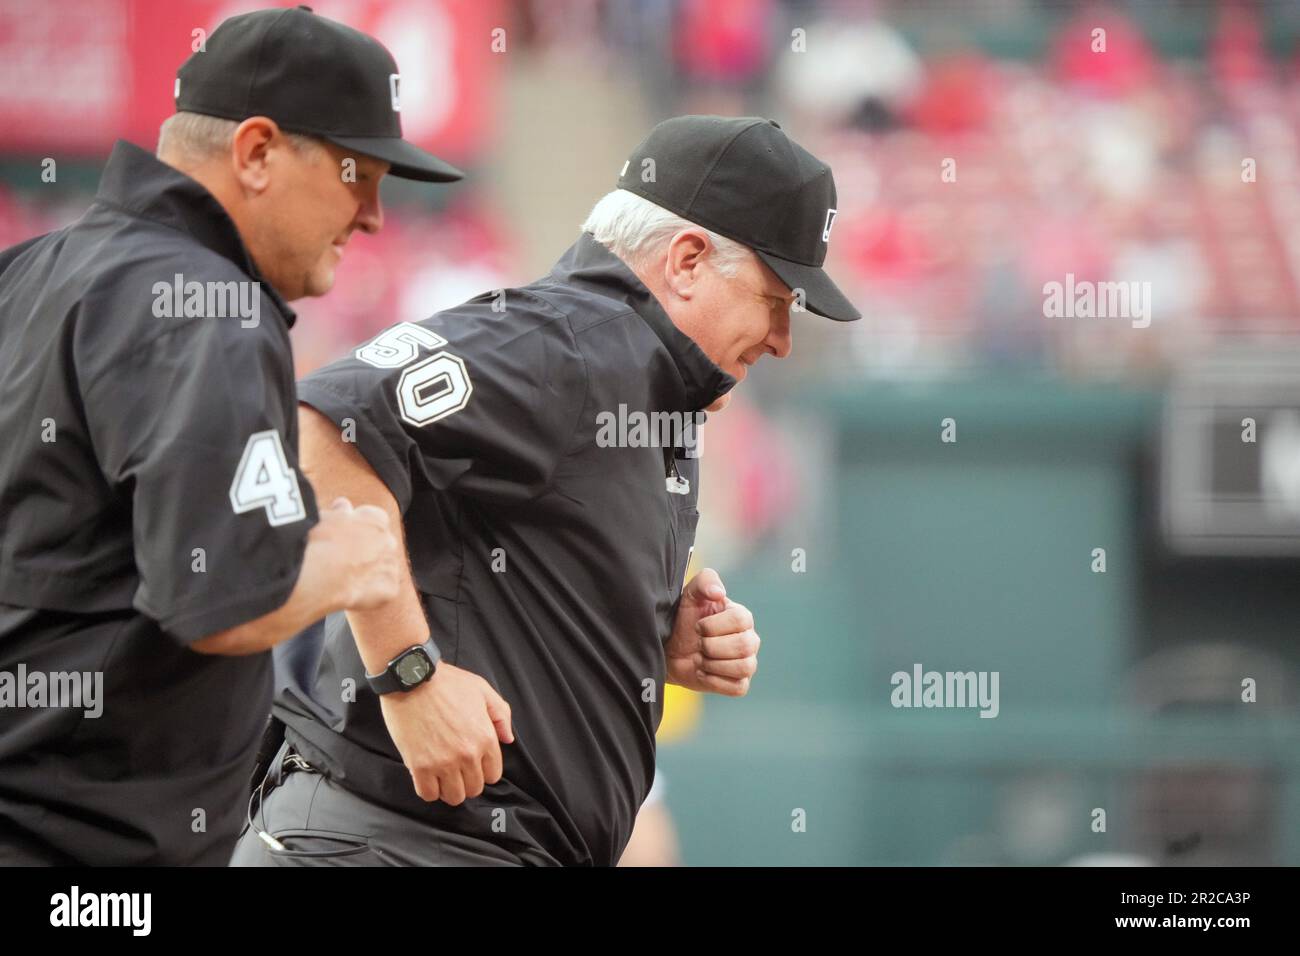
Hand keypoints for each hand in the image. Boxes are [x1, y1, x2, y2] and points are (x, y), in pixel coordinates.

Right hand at [312, 496, 400, 609]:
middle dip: (365, 551)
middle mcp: (389, 540)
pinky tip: (351, 595)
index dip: (356, 528)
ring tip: (342, 580)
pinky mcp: (390, 590)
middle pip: (380, 545)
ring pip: (382, 569)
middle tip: (341, 561)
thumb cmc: (315, 544)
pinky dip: (371, 595)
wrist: (316, 575)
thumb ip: (339, 513)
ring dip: (368, 573)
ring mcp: (391, 566)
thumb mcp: (323, 519)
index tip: (341, 537)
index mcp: (376, 519)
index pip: (373, 520)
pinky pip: (383, 592)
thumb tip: (343, 505)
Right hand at [379, 662, 514, 804]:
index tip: (472, 763)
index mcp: (485, 738)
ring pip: (453, 797)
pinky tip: (426, 776)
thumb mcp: (482, 690)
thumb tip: (507, 738)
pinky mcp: (419, 766)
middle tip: (455, 769)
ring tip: (441, 774)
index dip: (483, 770)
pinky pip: (428, 794)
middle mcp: (467, 755)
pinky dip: (428, 789)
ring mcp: (443, 763)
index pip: (493, 775)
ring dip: (448, 788)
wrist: (412, 678)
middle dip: (466, 781)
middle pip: (474, 789)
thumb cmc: (446, 682)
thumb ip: (501, 715)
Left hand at [664, 568, 759, 695]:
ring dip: (713, 664)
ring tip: (700, 658)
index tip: (697, 626)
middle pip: (744, 646)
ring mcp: (747, 663)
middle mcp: (750, 639)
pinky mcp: (739, 684)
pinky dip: (714, 680)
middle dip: (711, 646)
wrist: (669, 649)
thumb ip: (705, 581)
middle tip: (698, 644)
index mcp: (742, 617)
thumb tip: (719, 593)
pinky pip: (737, 687)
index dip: (713, 625)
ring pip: (743, 667)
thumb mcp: (689, 594)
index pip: (740, 620)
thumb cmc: (682, 620)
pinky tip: (702, 672)